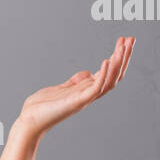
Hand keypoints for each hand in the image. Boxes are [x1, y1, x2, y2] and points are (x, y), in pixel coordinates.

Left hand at [16, 36, 134, 140]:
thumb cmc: (42, 106)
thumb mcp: (62, 88)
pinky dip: (103, 74)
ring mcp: (85, 98)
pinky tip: (107, 60)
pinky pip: (96, 88)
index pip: (109, 72)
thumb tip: (87, 73)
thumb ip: (75, 81)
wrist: (29, 121)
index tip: (124, 41)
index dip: (118, 57)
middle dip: (124, 57)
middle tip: (131, 39)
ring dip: (118, 64)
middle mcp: (89, 94)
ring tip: (124, 46)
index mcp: (86, 90)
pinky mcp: (77, 101)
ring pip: (110, 81)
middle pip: (115, 75)